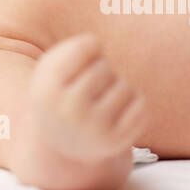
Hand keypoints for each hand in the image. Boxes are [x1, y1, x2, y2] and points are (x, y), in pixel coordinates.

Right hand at [29, 32, 147, 162]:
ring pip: (125, 86)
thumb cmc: (60, 95)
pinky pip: (141, 105)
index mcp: (48, 91)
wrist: (63, 145)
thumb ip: (70, 49)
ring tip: (101, 98)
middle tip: (90, 83)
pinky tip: (117, 111)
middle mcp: (70, 112)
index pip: (85, 48)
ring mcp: (94, 130)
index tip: (86, 52)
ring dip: (118, 86)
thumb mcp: (50, 70)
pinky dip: (133, 102)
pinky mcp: (116, 142)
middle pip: (104, 68)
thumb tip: (96, 45)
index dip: (90, 45)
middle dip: (101, 68)